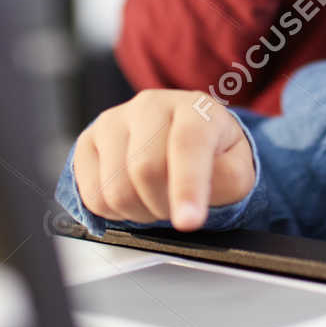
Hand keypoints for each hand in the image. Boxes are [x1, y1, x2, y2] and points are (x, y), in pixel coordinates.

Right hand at [72, 90, 255, 230]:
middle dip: (163, 206)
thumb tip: (193, 199)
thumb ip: (227, 181)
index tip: (188, 222)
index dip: (187, 186)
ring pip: (115, 187)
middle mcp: (151, 105)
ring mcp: (115, 120)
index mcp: (195, 107)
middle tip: (176, 209)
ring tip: (155, 200)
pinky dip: (114, 211)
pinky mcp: (88, 141)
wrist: (183, 140)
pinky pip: (92, 194)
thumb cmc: (212, 155)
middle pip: (145, 170)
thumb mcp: (237, 169)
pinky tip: (132, 196)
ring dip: (138, 212)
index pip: (187, 143)